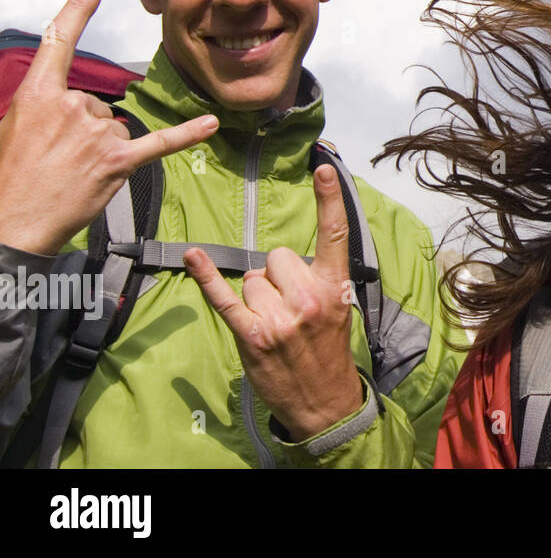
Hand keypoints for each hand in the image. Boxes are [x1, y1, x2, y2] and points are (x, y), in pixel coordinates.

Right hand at [0, 0, 218, 255]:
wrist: (13, 222)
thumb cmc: (11, 178)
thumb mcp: (15, 129)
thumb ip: (47, 108)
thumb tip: (71, 106)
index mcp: (38, 95)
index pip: (59, 42)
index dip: (77, 10)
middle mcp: (71, 106)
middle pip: (96, 106)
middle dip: (82, 132)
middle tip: (56, 160)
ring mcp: (96, 134)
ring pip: (115, 129)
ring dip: (101, 151)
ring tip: (73, 173)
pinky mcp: (117, 161)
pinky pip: (159, 143)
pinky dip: (187, 134)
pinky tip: (212, 124)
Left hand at [185, 164, 364, 441]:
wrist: (325, 401)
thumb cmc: (328, 350)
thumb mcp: (339, 310)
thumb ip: (316, 280)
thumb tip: (277, 263)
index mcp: (334, 287)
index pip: (334, 235)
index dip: (329, 200)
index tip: (321, 168)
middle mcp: (308, 298)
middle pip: (275, 257)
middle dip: (275, 276)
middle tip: (288, 307)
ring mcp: (279, 317)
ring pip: (251, 279)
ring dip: (256, 298)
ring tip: (274, 325)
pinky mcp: (251, 334)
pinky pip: (225, 297)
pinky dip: (206, 277)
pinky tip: (193, 257)